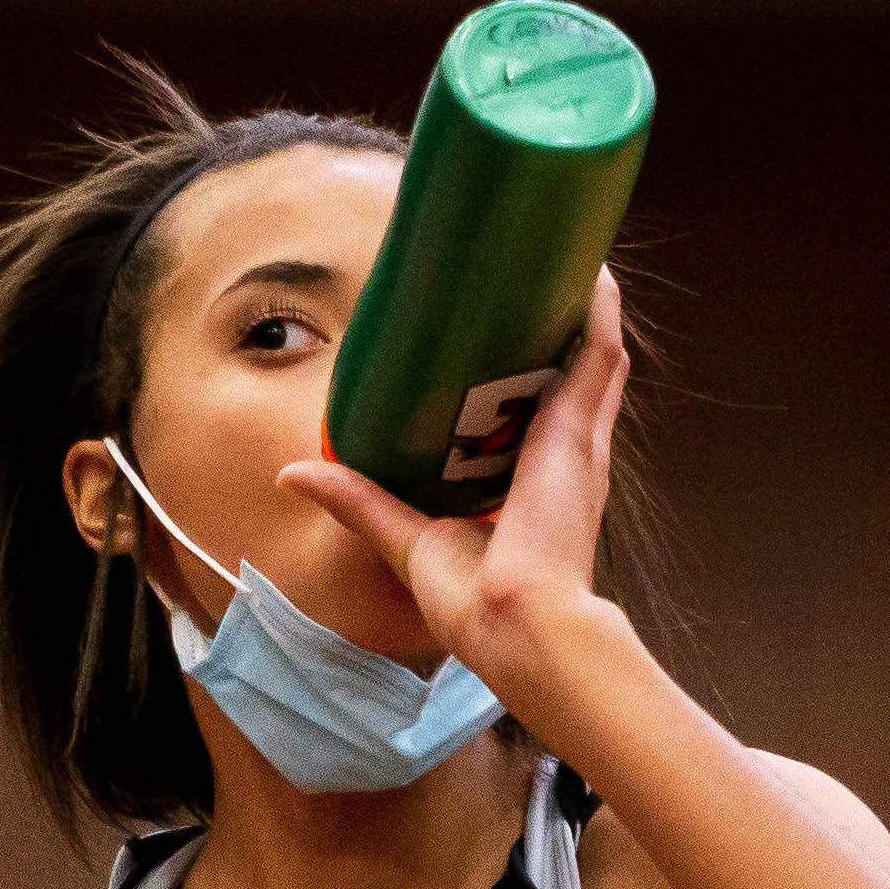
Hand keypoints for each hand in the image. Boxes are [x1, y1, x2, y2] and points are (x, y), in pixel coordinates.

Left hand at [279, 268, 629, 709]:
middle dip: (555, 338)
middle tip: (535, 289)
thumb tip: (293, 472)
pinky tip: (589, 271)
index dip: (528, 384)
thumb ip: (359, 500)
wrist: (519, 623)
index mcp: (531, 487)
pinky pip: (596, 353)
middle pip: (567, 381)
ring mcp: (576, 440)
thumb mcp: (404, 536)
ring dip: (581, 314)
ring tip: (567, 266)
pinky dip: (595, 311)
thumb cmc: (473, 601)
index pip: (535, 421)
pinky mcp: (576, 427)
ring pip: (589, 359)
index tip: (504, 346)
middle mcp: (563, 459)